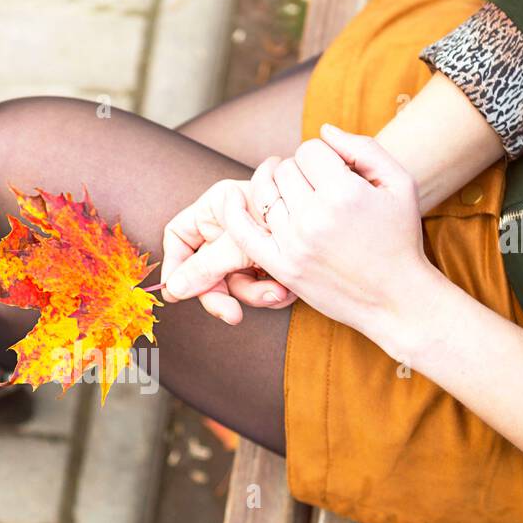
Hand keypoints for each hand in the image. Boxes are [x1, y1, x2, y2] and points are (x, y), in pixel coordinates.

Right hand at [160, 179, 295, 324]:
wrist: (351, 228)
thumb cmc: (294, 218)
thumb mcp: (245, 244)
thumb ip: (208, 266)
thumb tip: (171, 291)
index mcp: (218, 206)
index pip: (179, 237)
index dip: (175, 265)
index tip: (176, 294)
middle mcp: (232, 225)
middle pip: (205, 268)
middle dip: (222, 292)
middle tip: (232, 315)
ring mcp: (252, 245)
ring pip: (234, 282)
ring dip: (255, 294)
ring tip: (279, 293)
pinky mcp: (272, 261)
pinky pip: (259, 284)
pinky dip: (273, 290)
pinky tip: (290, 289)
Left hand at [168, 125, 448, 360]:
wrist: (396, 299)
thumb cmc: (401, 237)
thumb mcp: (400, 183)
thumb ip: (365, 148)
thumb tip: (323, 129)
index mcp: (344, 192)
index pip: (309, 150)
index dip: (322, 155)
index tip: (335, 171)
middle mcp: (314, 217)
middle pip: (285, 170)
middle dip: (301, 171)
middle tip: (318, 187)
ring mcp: (294, 243)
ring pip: (265, 194)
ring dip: (277, 188)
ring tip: (293, 193)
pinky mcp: (282, 266)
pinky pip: (243, 231)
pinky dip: (233, 211)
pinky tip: (231, 196)